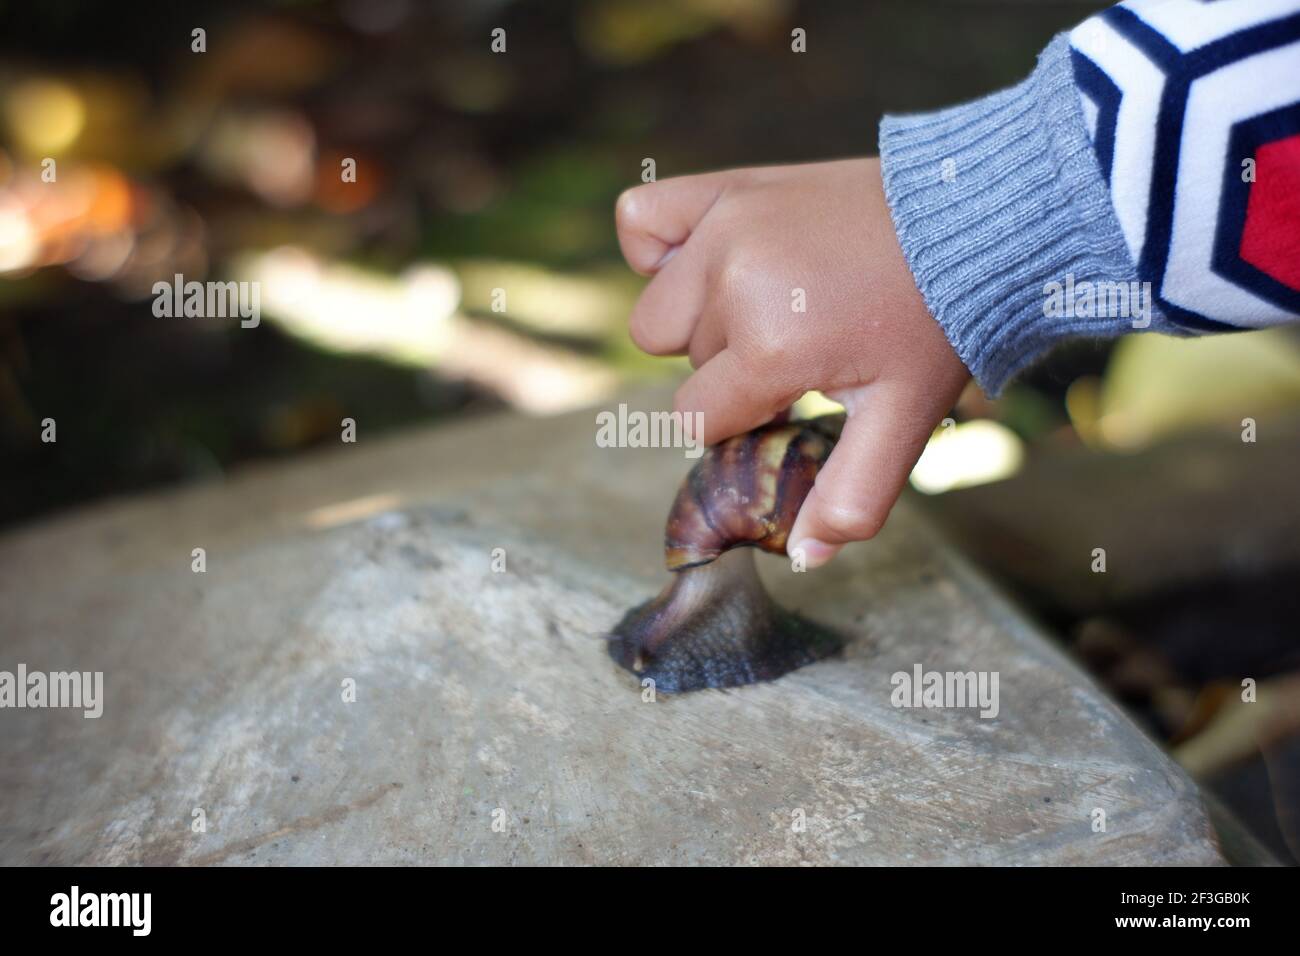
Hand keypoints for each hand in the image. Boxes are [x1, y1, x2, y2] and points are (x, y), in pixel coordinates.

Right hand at [615, 158, 969, 566]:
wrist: (970, 221)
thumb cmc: (935, 324)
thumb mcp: (904, 418)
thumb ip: (851, 493)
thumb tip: (801, 556)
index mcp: (771, 348)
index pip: (695, 419)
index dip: (739, 421)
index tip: (791, 398)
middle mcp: (733, 282)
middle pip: (680, 368)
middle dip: (728, 373)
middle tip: (798, 349)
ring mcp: (726, 226)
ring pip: (658, 310)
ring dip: (699, 322)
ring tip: (766, 308)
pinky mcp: (726, 187)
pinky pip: (639, 219)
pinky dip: (657, 248)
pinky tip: (709, 265)